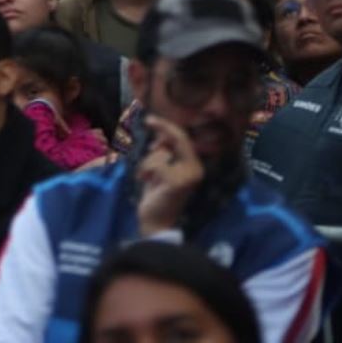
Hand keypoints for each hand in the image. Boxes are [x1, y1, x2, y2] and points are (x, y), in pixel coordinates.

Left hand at [134, 115, 204, 236]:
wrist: (155, 223)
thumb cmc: (157, 195)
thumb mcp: (160, 169)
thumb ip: (164, 153)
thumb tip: (161, 135)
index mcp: (194, 165)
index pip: (184, 138)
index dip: (168, 126)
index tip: (151, 119)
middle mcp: (196, 168)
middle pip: (179, 138)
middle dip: (163, 128)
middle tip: (148, 121)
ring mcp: (189, 175)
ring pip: (161, 153)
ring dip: (147, 163)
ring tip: (147, 178)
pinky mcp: (178, 181)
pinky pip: (156, 164)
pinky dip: (146, 171)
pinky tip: (145, 182)